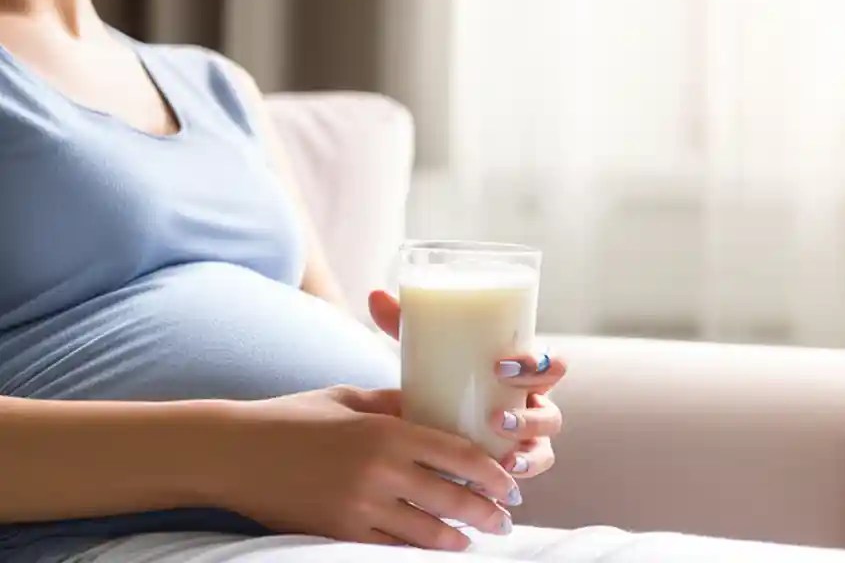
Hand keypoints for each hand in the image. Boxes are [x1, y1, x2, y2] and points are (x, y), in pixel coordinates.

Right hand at [221, 386, 518, 550]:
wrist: (233, 452)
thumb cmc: (292, 417)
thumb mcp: (348, 398)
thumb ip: (395, 402)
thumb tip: (433, 400)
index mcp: (387, 431)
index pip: (460, 455)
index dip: (493, 474)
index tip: (510, 484)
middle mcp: (380, 471)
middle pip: (453, 498)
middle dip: (488, 513)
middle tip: (506, 520)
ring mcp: (359, 507)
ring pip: (427, 531)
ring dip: (459, 537)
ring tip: (477, 538)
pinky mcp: (338, 533)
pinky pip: (390, 549)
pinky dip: (418, 551)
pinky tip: (435, 549)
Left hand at [369, 290, 567, 477]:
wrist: (427, 418)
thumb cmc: (439, 376)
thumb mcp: (427, 350)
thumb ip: (406, 324)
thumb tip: (376, 296)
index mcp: (524, 374)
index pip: (552, 365)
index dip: (539, 365)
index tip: (500, 366)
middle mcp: (532, 406)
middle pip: (551, 410)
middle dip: (531, 414)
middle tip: (495, 415)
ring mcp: (525, 438)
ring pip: (543, 445)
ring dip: (526, 446)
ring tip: (498, 450)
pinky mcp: (511, 462)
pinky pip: (528, 469)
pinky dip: (523, 470)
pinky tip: (505, 471)